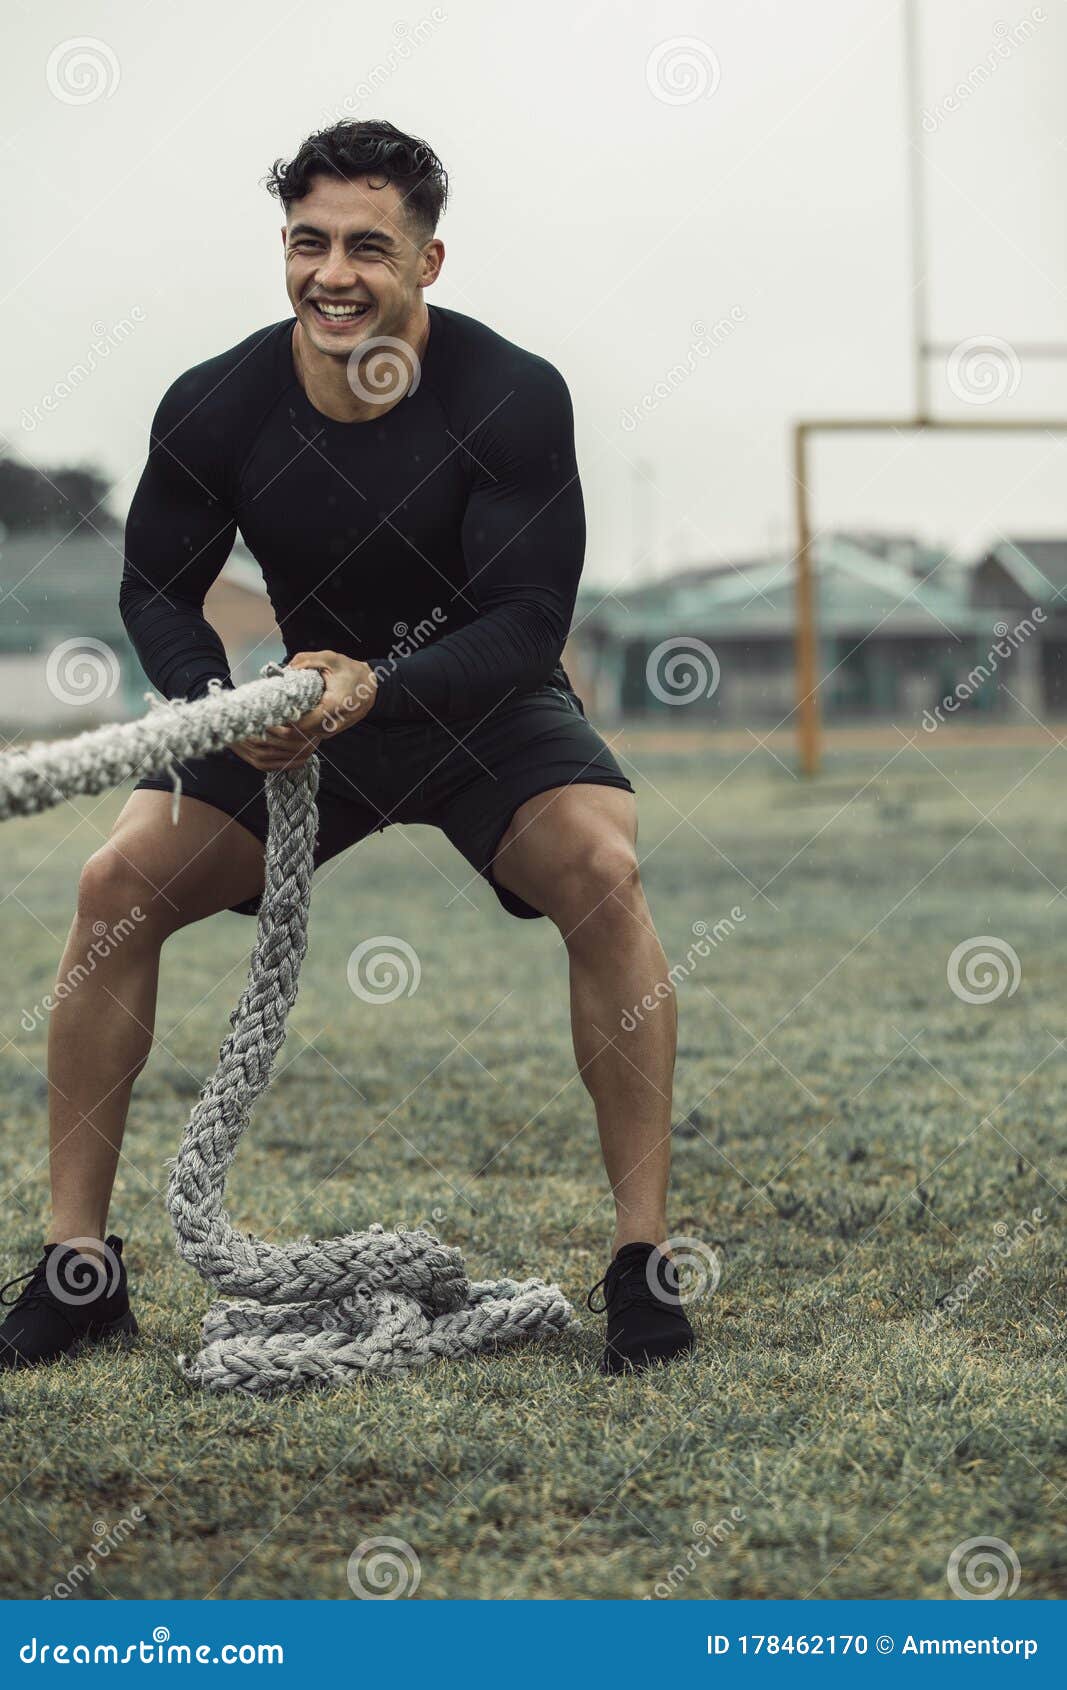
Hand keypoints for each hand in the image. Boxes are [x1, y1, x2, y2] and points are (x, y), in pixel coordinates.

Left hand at [229, 652, 377, 771]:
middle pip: (298, 735)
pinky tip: (285, 718)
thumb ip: (305, 660)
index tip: (268, 711)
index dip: (282, 721)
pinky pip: (307, 735)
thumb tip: (283, 670)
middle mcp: (331, 724)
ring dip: (286, 730)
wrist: (373, 687)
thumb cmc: (352, 671)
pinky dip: (295, 729)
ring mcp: (330, 731)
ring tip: (270, 717)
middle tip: (262, 716)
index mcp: (332, 707)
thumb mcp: (330, 658)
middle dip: (279, 728)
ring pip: (302, 738)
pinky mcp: (328, 732)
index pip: (300, 724)